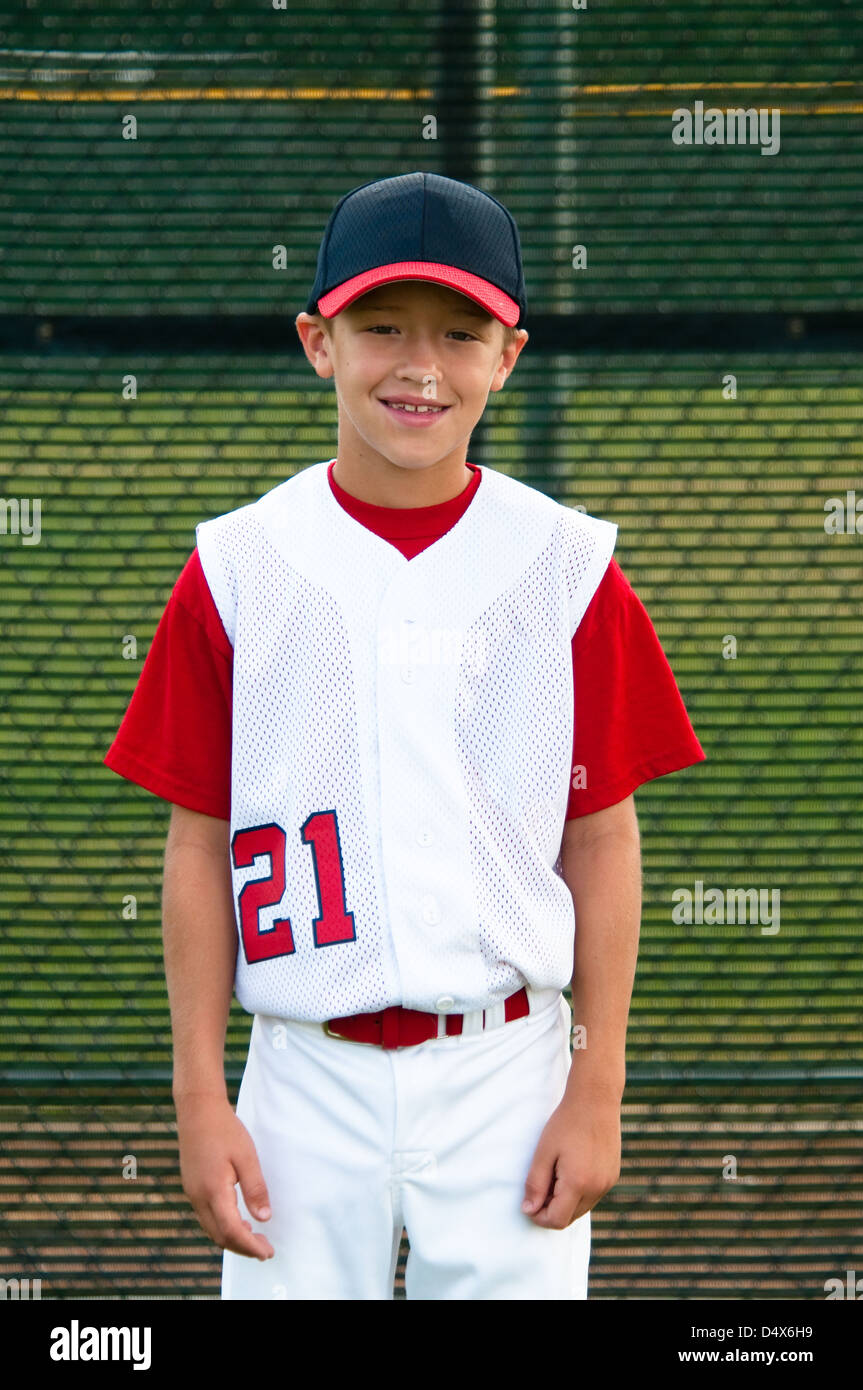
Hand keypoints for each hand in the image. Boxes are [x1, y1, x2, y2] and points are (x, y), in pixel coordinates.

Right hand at [175, 1093, 274, 1259]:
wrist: (197, 1109)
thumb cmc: (224, 1130)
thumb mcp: (246, 1157)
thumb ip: (255, 1189)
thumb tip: (264, 1218)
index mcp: (213, 1191)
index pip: (231, 1232)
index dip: (250, 1246)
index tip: (267, 1253)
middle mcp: (198, 1197)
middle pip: (219, 1236)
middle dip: (242, 1248)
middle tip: (265, 1250)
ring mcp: (192, 1193)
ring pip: (211, 1228)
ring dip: (232, 1238)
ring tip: (255, 1239)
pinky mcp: (191, 1187)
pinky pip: (207, 1216)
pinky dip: (223, 1226)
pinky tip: (238, 1220)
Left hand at [521, 1093, 621, 1227]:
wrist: (596, 1100)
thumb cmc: (566, 1123)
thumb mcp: (544, 1152)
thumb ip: (535, 1184)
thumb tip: (529, 1210)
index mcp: (578, 1183)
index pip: (557, 1220)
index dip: (539, 1217)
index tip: (529, 1203)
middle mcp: (597, 1188)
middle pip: (570, 1218)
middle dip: (551, 1209)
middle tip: (540, 1185)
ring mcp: (607, 1183)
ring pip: (582, 1209)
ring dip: (565, 1202)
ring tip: (554, 1173)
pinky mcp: (612, 1176)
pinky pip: (592, 1196)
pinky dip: (578, 1193)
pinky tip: (570, 1169)